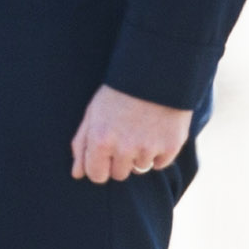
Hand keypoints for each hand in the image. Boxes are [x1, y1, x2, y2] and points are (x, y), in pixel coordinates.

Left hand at [70, 86, 190, 182]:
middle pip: (119, 175)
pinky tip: (157, 131)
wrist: (155, 72)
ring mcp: (149, 149)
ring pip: (140, 168)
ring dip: (140, 155)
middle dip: (120, 160)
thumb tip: (77, 175)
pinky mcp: (171, 147)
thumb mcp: (93, 113)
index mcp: (100, 141)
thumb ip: (82, 145)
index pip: (97, 176)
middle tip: (125, 136)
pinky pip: (160, 164)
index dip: (100, 166)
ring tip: (142, 129)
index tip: (105, 156)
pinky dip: (159, 152)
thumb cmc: (118, 93)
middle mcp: (124, 148)